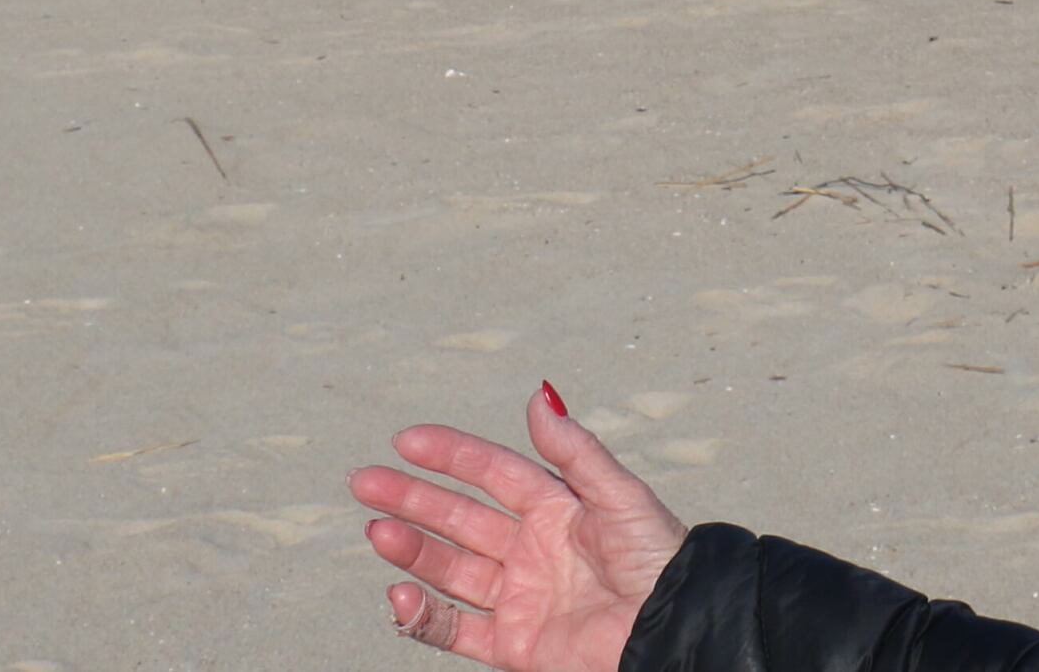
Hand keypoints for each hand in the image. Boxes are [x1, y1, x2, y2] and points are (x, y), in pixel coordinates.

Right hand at [350, 382, 688, 666]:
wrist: (674, 634)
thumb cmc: (659, 562)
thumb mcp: (620, 496)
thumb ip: (574, 451)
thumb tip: (538, 394)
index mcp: (558, 508)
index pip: (493, 473)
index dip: (451, 455)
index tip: (406, 441)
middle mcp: (532, 550)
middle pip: (460, 519)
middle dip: (412, 500)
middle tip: (364, 483)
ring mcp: (520, 598)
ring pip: (450, 570)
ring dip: (412, 551)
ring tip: (377, 533)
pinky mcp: (514, 645)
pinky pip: (456, 630)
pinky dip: (423, 617)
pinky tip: (400, 596)